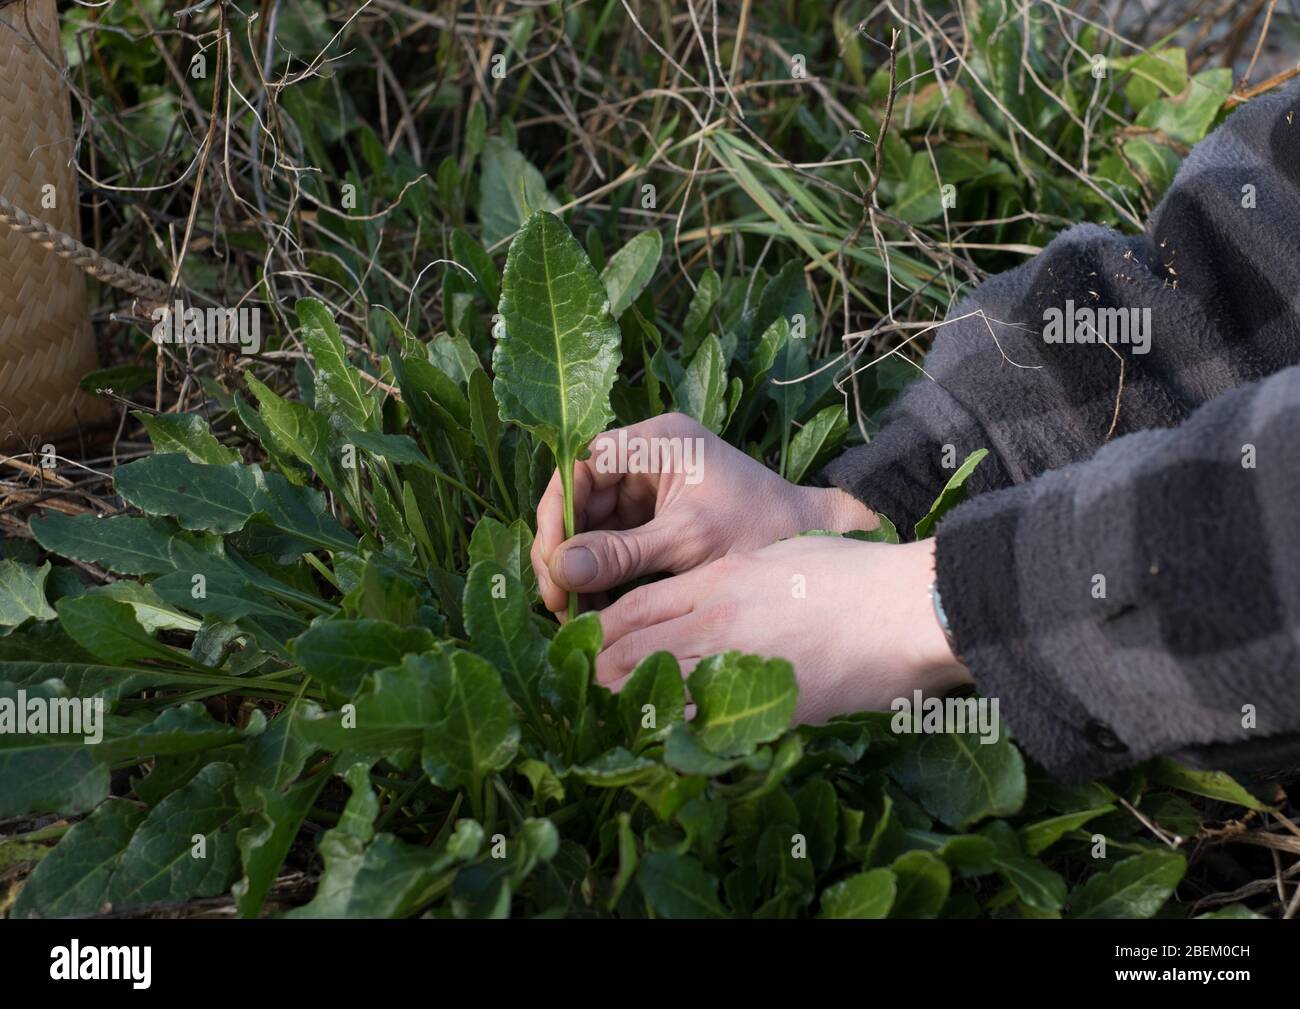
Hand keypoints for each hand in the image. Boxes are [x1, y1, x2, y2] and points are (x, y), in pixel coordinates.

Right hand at [531, 413, 875, 617]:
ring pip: (591, 525)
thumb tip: (560, 568)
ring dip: (579, 567)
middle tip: (558, 601)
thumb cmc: (760, 530)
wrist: (811, 543)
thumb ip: (623, 554)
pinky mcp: (656, 519)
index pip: (581, 466)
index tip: (553, 563)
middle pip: (581, 498)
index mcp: (656, 441)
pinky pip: (612, 543)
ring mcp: (650, 489)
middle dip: (565, 549)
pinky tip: (596, 607)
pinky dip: (602, 574)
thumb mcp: (688, 542)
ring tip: (574, 613)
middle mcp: (647, 457)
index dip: (558, 514)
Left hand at [592, 536, 970, 723]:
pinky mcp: (768, 707)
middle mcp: (716, 621)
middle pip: (633, 649)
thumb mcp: (779, 555)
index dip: (602, 630)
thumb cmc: (852, 573)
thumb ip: (733, 577)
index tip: (586, 645)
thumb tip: (708, 596)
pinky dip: (678, 734)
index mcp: (718, 580)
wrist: (905, 605)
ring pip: (658, 687)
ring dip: (628, 705)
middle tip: (582, 690)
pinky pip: (707, 725)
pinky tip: (661, 744)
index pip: (635, 608)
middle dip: (601, 672)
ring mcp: (739, 665)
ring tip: (608, 720)